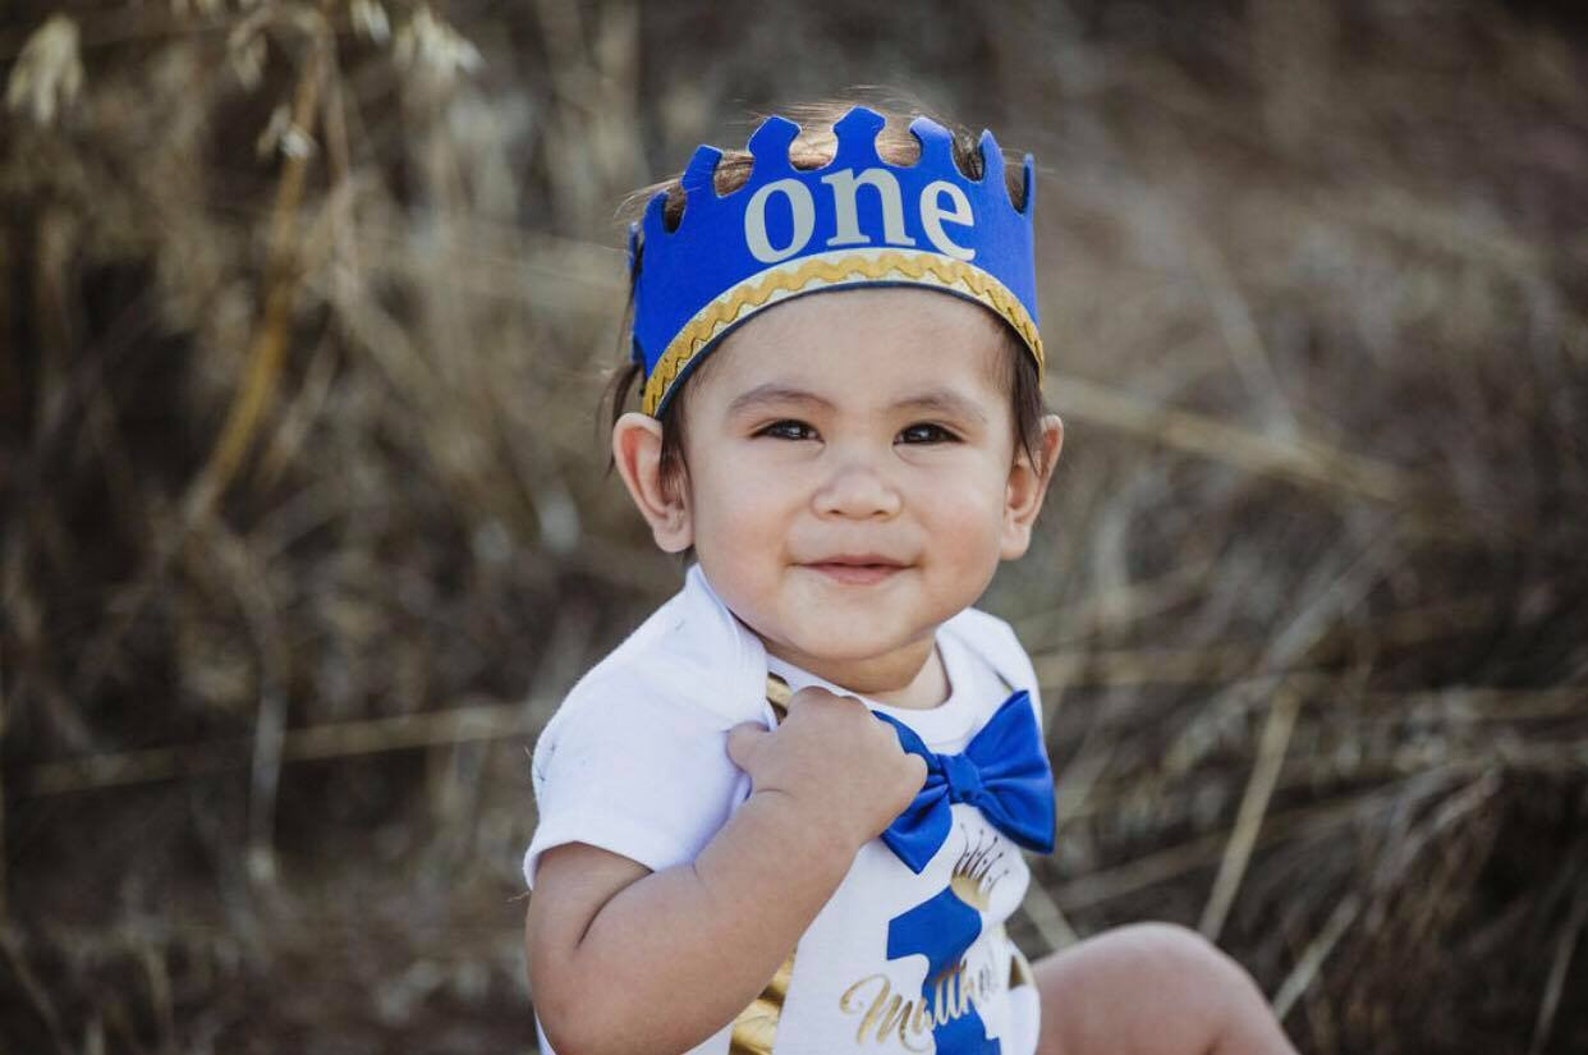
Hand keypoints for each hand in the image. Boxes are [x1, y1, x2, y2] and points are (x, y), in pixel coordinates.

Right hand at [725, 686, 926, 854]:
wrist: (803, 826)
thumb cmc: (774, 787)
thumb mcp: (745, 749)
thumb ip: (748, 729)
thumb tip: (749, 727)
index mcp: (822, 702)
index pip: (814, 702)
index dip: (803, 723)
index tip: (798, 746)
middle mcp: (858, 714)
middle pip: (850, 717)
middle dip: (839, 736)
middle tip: (823, 768)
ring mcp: (887, 743)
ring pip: (881, 740)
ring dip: (870, 755)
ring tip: (850, 784)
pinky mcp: (907, 772)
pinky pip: (913, 767)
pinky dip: (901, 778)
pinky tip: (882, 792)